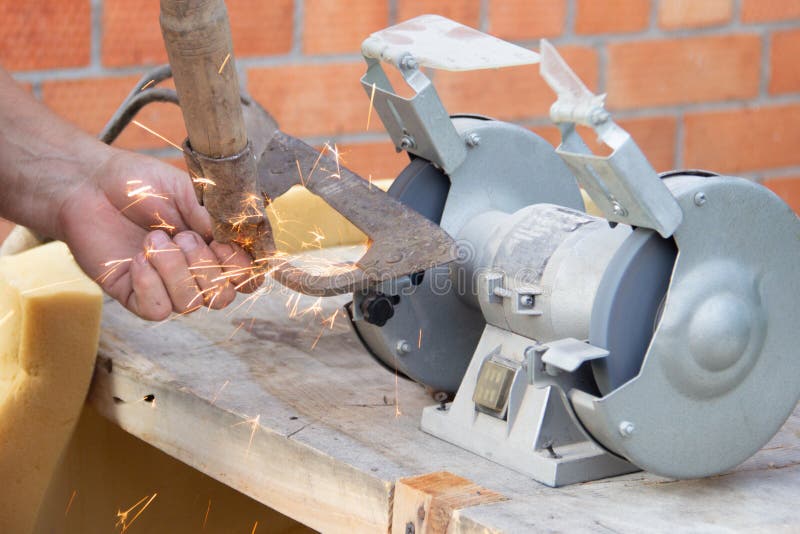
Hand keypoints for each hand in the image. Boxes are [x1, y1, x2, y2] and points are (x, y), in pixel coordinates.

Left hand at [58, 149, 257, 319]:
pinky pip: (158, 309)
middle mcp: (196, 272)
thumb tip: (235, 236)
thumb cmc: (140, 184)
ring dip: (174, 270)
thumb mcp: (186, 191)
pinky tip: (138, 258)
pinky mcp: (136, 295)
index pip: (247, 276)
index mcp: (216, 247)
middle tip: (182, 235)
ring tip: (153, 239)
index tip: (224, 241)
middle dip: (205, 266)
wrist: (90, 185)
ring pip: (190, 304)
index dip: (242, 266)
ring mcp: (167, 286)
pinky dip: (150, 284)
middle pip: (222, 297)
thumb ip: (213, 216)